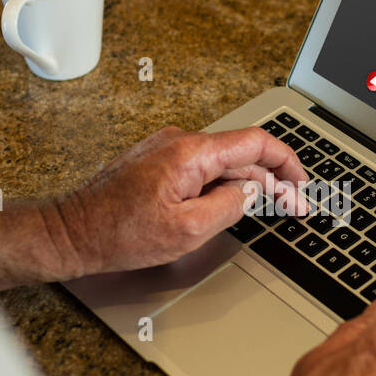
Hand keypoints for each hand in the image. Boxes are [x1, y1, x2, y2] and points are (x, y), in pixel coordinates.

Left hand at [59, 125, 306, 274]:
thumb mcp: (187, 231)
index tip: (301, 183)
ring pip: (222, 162)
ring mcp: (167, 149)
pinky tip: (235, 203)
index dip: (286, 162)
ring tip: (271, 208)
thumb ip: (229, 207)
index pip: (255, 143)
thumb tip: (251, 194)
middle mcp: (179, 142)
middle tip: (294, 207)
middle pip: (241, 154)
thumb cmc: (119, 234)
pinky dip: (224, 183)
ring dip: (249, 184)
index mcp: (190, 153)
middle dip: (273, 180)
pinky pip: (202, 168)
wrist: (73, 231)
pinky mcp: (158, 162)